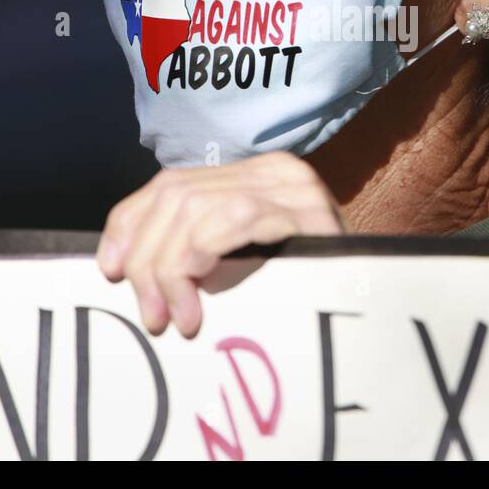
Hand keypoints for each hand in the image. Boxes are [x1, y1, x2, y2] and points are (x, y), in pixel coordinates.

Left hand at [96, 151, 347, 338]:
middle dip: (146, 258)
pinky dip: (198, 258)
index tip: (109, 269)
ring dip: (167, 269)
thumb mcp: (242, 266)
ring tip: (172, 318)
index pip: (170, 184)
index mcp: (253, 176)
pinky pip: (232, 219)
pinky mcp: (306, 209)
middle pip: (174, 196)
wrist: (380, 301)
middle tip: (149, 315)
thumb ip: (198, 250)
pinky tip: (195, 299)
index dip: (129, 223)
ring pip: (193, 208)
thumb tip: (125, 266)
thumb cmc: (307, 293)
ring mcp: (292, 185)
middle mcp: (272, 170)